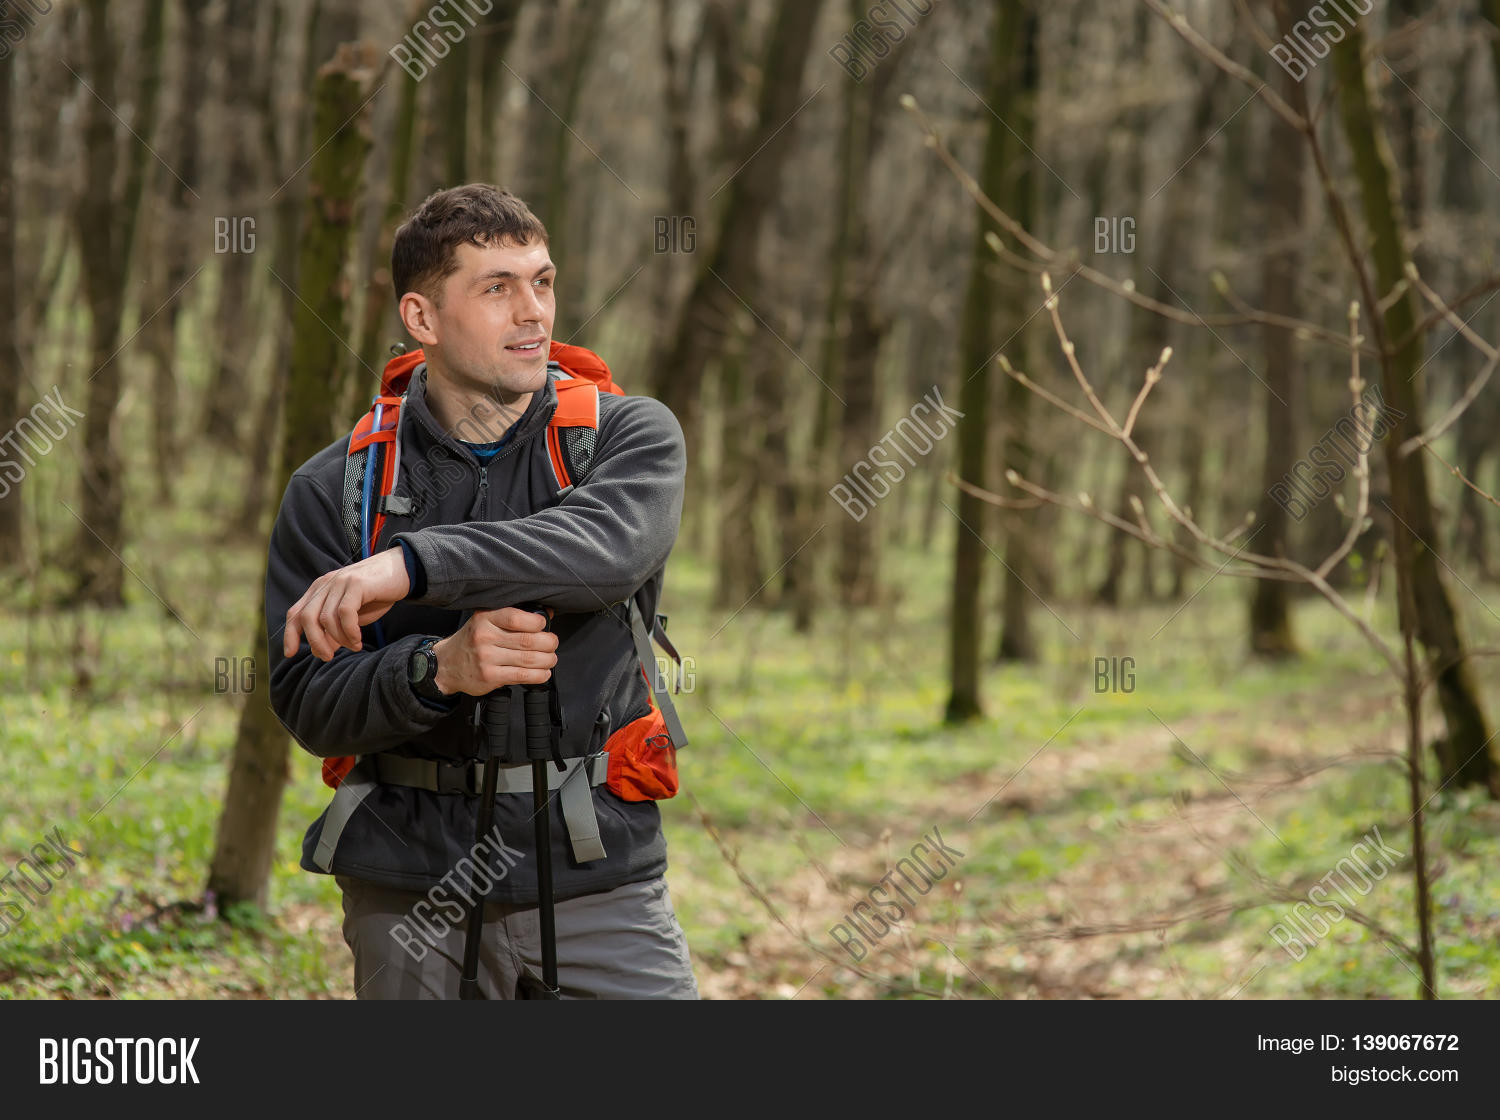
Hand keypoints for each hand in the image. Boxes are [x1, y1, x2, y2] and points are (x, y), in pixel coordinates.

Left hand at [284, 548, 410, 660]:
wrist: (401, 570)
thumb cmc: (376, 594)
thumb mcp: (351, 614)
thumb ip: (335, 629)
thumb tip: (322, 651)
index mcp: (320, 590)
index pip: (296, 613)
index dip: (290, 634)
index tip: (291, 653)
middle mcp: (326, 584)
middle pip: (307, 618)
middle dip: (315, 642)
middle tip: (328, 657)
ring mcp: (340, 582)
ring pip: (326, 619)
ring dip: (339, 639)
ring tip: (354, 647)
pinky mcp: (356, 584)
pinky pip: (345, 613)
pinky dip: (349, 631)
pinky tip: (358, 640)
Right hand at [431, 607, 558, 695]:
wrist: (446, 664)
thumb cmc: (471, 640)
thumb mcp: (485, 620)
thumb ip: (512, 616)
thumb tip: (546, 613)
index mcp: (485, 618)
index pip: (516, 617)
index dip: (537, 622)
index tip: (544, 625)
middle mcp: (485, 637)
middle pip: (528, 640)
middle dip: (548, 642)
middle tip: (553, 643)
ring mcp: (486, 658)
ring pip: (528, 659)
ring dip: (547, 660)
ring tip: (551, 658)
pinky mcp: (489, 677)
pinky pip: (521, 676)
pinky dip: (538, 675)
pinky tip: (543, 672)